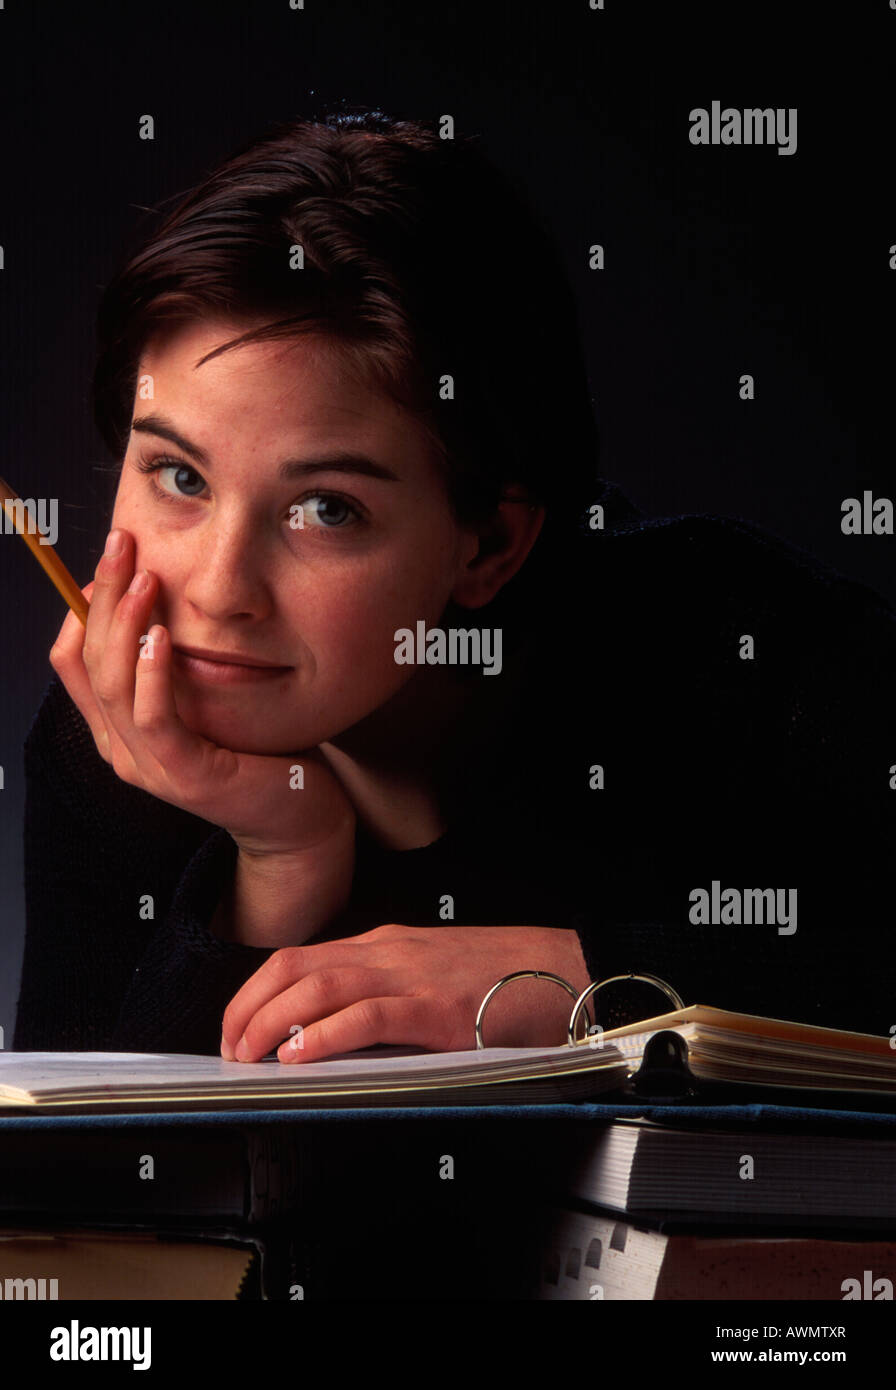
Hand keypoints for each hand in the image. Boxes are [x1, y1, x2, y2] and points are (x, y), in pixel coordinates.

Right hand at [49, 528, 355, 854]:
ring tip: (147, 580)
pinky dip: (153, 674)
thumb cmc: (258, 749)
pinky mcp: (185, 776)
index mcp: (118, 728)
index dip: (83, 605)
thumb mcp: (207, 696)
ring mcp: (149, 767)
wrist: (298, 816)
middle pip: (88, 661)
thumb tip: (161, 591)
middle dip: (103, 596)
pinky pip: (154, 719)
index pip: (73, 659)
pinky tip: (165, 637)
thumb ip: (177, 661)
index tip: (110, 558)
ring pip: (114, 685)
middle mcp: (121, 749)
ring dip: (127, 626)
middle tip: (122, 543)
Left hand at [220, 924, 592, 1061]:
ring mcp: (414, 977)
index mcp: (386, 945)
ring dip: (272, 1022)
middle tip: (228, 1050)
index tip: (233, 1027)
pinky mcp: (439, 1010)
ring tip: (248, 1055)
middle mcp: (391, 952)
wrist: (570, 971)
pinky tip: (300, 1055)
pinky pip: (369, 1017)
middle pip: (296, 967)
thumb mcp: (430, 976)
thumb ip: (384, 995)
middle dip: (247, 1008)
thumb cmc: (507, 980)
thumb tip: (329, 1033)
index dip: (253, 992)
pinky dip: (324, 1035)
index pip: (299, 958)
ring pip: (321, 987)